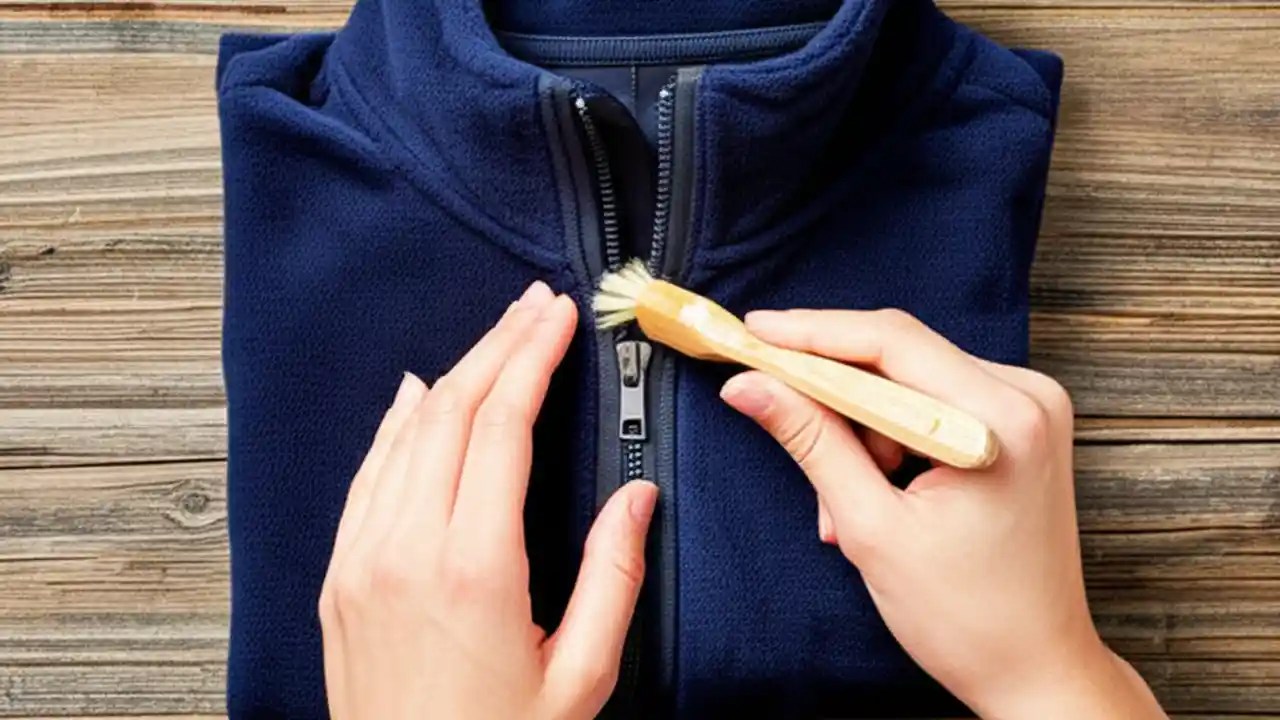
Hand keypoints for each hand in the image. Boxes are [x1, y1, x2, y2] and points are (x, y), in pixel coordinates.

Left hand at [319, 282, 658, 719]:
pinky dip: (395, 425)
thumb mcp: (581, 677)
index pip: (501, 426)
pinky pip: (367, 476)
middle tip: (534, 307)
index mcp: (474, 566)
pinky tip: (416, 396)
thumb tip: (638, 498)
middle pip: (452, 411)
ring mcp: (363, 560)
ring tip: (495, 337)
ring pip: (404, 434)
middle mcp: (407, 549)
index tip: (557, 319)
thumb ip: (613, 577)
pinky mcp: (340, 577)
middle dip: (499, 346)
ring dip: (454, 374)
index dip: (532, 359)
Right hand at [720, 309, 1165, 719]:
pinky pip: (934, 404)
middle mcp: (1027, 398)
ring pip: (910, 383)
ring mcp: (1030, 410)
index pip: (890, 342)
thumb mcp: (871, 528)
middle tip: (772, 406)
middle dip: (831, 393)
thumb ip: (810, 442)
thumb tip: (751, 386)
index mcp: (1001, 419)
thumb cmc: (968, 619)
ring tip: (842, 505)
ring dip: (859, 428)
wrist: (1035, 668)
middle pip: (900, 356)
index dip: (811, 333)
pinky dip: (891, 439)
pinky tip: (879, 491)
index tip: (753, 332)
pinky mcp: (1022, 426)